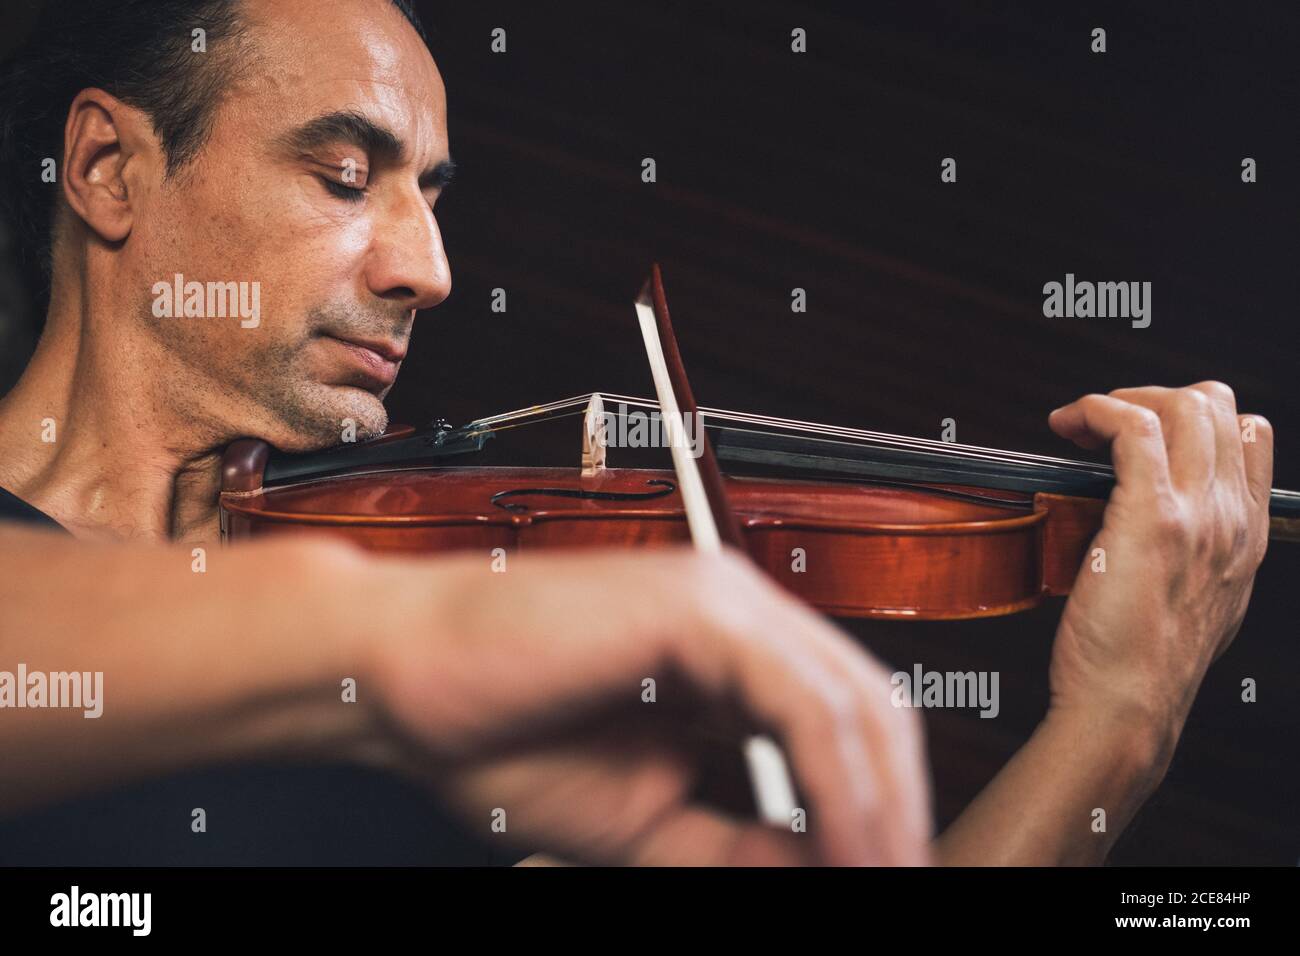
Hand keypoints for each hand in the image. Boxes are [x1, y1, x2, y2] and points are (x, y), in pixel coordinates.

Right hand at [364, 547, 931, 865]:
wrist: (400, 679)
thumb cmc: (498, 734)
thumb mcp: (644, 821)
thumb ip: (736, 844)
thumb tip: (824, 867)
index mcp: (729, 658)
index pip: (844, 726)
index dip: (877, 810)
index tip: (881, 876)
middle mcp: (740, 616)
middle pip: (869, 713)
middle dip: (896, 812)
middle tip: (901, 882)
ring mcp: (724, 602)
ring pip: (852, 704)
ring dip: (880, 807)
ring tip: (883, 876)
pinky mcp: (699, 608)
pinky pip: (802, 701)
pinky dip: (837, 785)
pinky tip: (845, 847)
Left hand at [1047, 382, 1271, 748]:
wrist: (1127, 708)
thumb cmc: (1139, 666)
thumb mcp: (1194, 606)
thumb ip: (1194, 560)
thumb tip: (1157, 530)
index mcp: (1244, 537)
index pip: (1250, 437)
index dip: (1195, 416)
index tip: (1141, 434)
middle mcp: (1231, 519)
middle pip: (1218, 407)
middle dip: (1155, 395)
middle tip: (1103, 422)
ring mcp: (1197, 515)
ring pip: (1183, 406)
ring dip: (1123, 397)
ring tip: (1081, 423)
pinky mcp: (1150, 516)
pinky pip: (1133, 426)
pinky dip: (1096, 408)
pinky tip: (1069, 423)